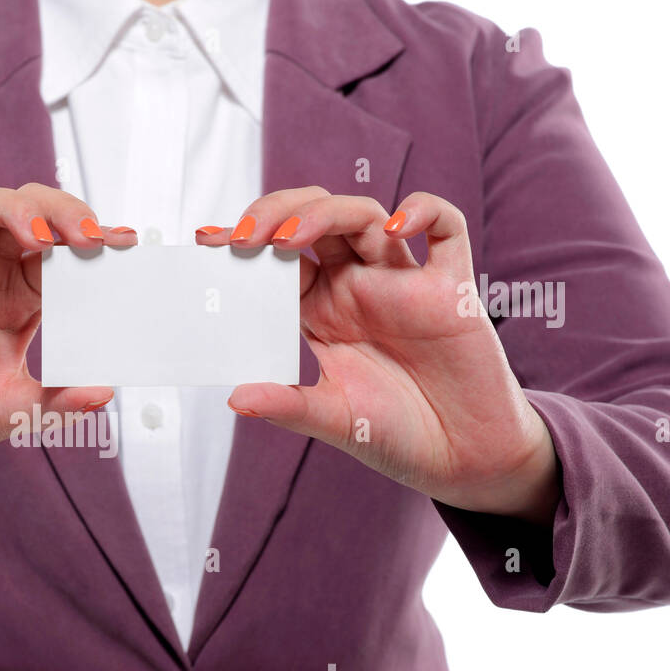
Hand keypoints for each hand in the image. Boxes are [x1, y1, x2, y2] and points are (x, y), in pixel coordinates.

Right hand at [0, 184, 134, 517]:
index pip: (60, 253)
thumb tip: (106, 392)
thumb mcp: (12, 413)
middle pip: (28, 215)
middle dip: (64, 213)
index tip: (128, 244)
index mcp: (15, 303)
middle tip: (92, 237)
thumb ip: (57, 400)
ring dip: (19, 212)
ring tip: (44, 237)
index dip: (92, 242)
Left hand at [196, 187, 559, 524]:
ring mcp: (403, 282)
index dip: (244, 245)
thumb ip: (288, 406)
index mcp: (320, 312)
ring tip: (288, 237)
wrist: (462, 458)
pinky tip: (396, 227)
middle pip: (313, 222)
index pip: (276, 261)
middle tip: (242, 237)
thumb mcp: (334, 421)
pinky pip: (446, 229)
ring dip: (324, 214)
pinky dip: (425, 212)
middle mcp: (357, 288)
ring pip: (363, 216)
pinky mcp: (451, 288)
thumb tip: (235, 397)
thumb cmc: (396, 435)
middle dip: (276, 215)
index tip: (206, 241)